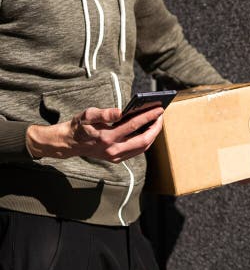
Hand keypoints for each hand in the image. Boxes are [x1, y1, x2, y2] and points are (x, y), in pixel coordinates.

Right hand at [26, 107, 163, 162]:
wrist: (69, 143)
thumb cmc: (79, 126)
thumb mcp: (87, 115)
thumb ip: (104, 113)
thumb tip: (120, 112)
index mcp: (106, 137)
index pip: (133, 126)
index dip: (148, 117)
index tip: (159, 109)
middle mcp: (113, 149)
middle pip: (143, 140)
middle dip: (155, 128)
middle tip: (160, 116)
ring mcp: (115, 156)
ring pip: (142, 148)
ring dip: (152, 135)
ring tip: (156, 122)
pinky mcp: (116, 159)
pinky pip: (137, 151)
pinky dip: (145, 141)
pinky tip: (148, 131)